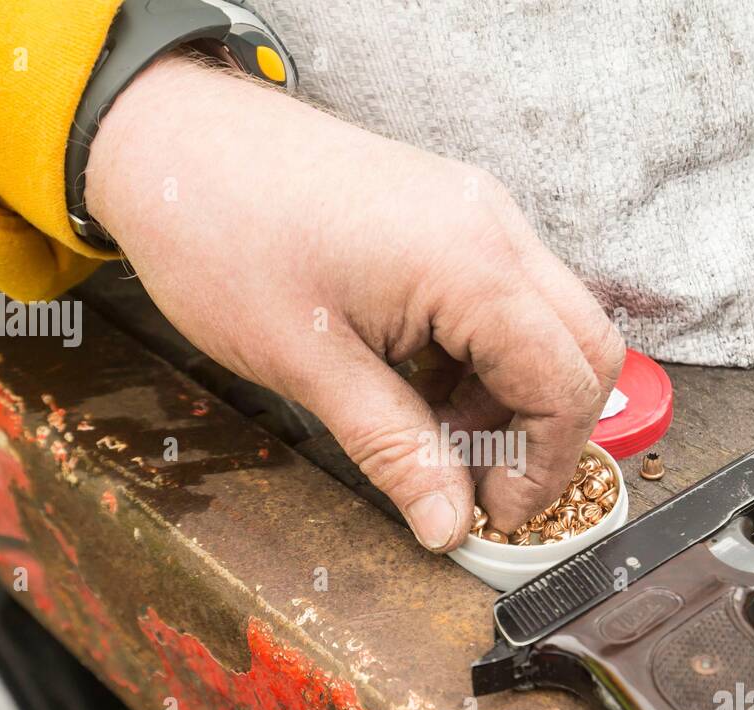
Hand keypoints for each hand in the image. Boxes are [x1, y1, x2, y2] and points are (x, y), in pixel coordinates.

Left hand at [85, 53, 623, 551]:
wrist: (169, 141)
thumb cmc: (222, 234)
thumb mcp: (308, 364)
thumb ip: (395, 449)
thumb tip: (449, 525)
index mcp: (470, 263)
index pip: (567, 381)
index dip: (546, 465)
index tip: (498, 514)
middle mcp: (493, 227)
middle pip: (584, 348)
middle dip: (546, 432)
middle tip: (483, 486)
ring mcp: (475, 214)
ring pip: (546, 326)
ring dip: (509, 397)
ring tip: (435, 440)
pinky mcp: (448, 216)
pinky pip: (501, 299)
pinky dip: (481, 359)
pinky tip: (420, 390)